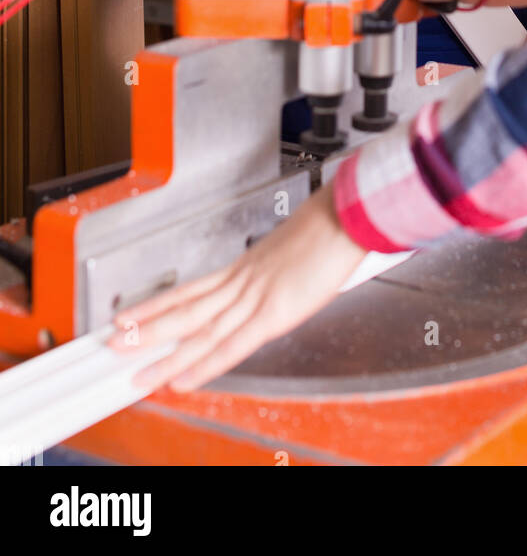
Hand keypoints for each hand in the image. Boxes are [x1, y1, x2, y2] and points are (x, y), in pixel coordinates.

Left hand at [107, 182, 365, 392]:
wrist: (348, 213)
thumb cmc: (333, 224)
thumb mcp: (295, 248)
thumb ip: (279, 270)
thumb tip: (280, 281)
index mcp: (248, 264)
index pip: (193, 289)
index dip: (160, 305)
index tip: (134, 316)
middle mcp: (244, 279)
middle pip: (186, 309)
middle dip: (147, 329)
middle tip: (113, 344)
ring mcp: (256, 295)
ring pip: (199, 328)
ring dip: (163, 351)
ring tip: (133, 368)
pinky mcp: (275, 311)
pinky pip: (232, 344)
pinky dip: (206, 364)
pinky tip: (184, 379)